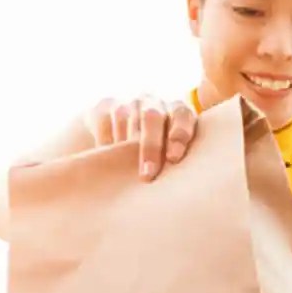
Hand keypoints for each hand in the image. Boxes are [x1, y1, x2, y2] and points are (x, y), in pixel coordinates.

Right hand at [82, 95, 196, 180]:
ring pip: (126, 117)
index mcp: (177, 111)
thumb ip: (179, 163)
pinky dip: (106, 140)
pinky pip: (105, 120)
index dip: (180, 133)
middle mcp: (155, 103)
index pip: (182, 115)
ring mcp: (130, 102)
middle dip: (150, 147)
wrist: (121, 135)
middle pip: (152, 117)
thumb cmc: (159, 155)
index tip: (174, 158)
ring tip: (123, 171)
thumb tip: (186, 190)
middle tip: (147, 175)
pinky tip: (106, 158)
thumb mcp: (172, 156)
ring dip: (124, 144)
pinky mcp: (106, 105)